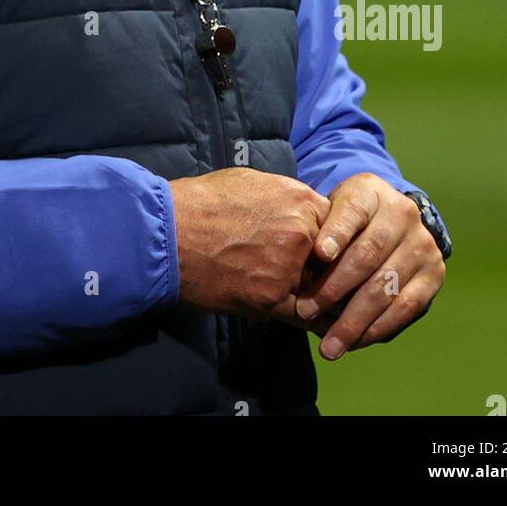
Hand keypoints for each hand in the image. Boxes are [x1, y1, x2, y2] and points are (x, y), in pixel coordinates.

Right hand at [169, 168, 330, 319]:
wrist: (168, 233)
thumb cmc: (204, 203)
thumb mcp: (252, 183)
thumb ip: (286, 199)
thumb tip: (300, 211)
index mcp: (300, 200)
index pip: (338, 225)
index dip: (332, 240)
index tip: (327, 251)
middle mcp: (301, 232)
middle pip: (335, 258)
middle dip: (328, 269)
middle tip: (326, 279)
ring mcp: (288, 267)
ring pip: (321, 289)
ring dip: (318, 295)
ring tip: (319, 303)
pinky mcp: (272, 299)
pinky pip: (305, 316)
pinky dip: (311, 321)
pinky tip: (315, 323)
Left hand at [291, 172, 446, 359]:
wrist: (391, 218)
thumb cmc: (348, 218)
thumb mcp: (331, 208)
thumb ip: (319, 229)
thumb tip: (304, 264)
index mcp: (371, 192)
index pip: (352, 210)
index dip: (336, 233)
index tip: (320, 255)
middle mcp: (403, 213)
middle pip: (367, 255)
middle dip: (333, 289)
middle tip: (306, 312)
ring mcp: (422, 244)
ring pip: (385, 287)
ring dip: (354, 320)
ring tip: (330, 345)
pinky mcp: (434, 273)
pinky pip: (406, 307)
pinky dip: (378, 328)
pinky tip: (356, 342)